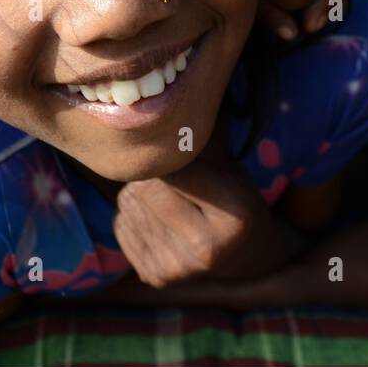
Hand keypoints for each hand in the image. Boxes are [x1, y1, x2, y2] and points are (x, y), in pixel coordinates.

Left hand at [113, 129, 291, 287]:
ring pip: (128, 205)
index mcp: (234, 216)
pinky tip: (158, 218)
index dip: (168, 152)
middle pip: (145, 189)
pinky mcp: (155, 277)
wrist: (246, 257)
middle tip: (169, 172)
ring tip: (168, 197)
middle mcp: (205, 250)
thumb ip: (203, 135)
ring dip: (138, 192)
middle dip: (151, 173)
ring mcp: (178, 269)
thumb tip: (180, 90)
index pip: (176, 169)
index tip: (170, 145)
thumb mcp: (231, 165)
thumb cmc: (237, 197)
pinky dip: (132, 214)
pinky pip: (122, 226)